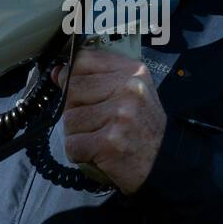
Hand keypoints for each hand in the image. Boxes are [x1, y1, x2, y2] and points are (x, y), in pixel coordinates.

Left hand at [52, 48, 164, 194]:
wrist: (165, 163)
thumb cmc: (144, 128)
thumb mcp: (130, 94)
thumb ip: (95, 80)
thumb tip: (57, 72)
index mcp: (133, 72)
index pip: (84, 60)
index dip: (72, 76)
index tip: (78, 91)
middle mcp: (129, 89)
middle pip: (73, 89)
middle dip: (75, 109)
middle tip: (96, 123)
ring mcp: (120, 115)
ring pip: (69, 118)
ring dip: (77, 134)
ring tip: (99, 138)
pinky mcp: (110, 142)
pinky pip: (72, 144)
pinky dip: (79, 153)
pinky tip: (97, 153)